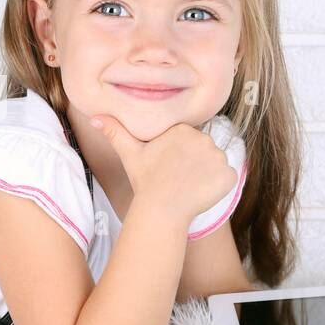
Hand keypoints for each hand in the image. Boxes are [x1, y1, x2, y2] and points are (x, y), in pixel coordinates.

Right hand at [89, 113, 236, 221]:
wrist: (162, 208)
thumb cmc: (145, 180)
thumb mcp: (129, 153)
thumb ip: (115, 131)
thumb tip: (95, 116)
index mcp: (183, 129)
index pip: (188, 140)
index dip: (179, 155)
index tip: (169, 167)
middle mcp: (204, 138)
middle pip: (203, 150)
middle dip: (193, 163)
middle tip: (177, 178)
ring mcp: (219, 158)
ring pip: (215, 164)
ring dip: (206, 174)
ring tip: (188, 186)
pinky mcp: (229, 176)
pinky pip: (227, 178)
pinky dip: (218, 186)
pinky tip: (201, 193)